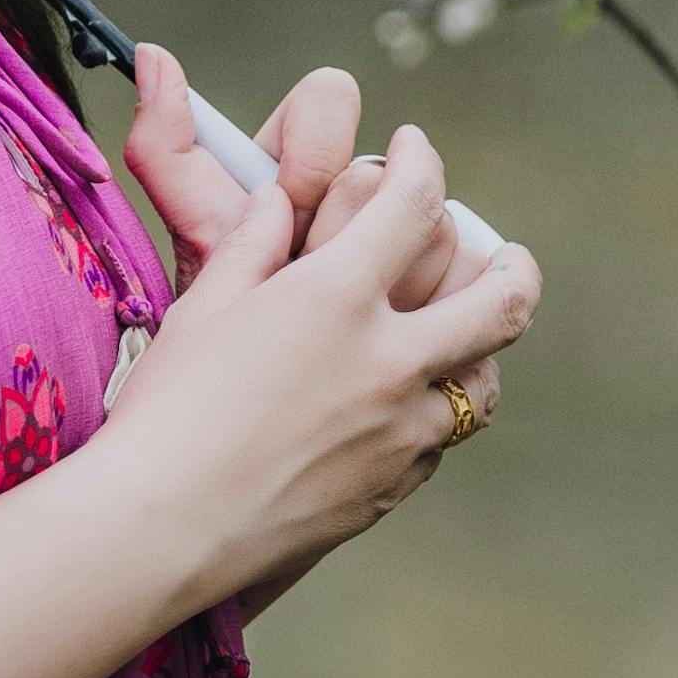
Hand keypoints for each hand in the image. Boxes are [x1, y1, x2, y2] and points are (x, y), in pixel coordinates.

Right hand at [90, 50, 532, 613]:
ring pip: (484, 383)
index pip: (417, 203)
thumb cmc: (168, 409)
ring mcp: (401, 432)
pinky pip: (437, 443)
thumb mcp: (204, 307)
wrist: (164, 526)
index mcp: (338, 296)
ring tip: (463, 339)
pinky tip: (398, 409)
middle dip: (514, 265)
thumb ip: (254, 243)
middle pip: (503, 301)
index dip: (424, 162)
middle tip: (506, 253)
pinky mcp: (393, 488)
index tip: (414, 151)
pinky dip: (431, 414)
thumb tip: (279, 199)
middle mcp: (390, 360)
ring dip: (482, 351)